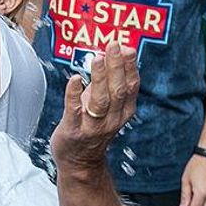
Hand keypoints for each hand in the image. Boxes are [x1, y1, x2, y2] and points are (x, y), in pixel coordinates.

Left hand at [49, 45, 139, 169]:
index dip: (129, 66)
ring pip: (100, 100)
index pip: (131, 86)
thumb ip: (112, 80)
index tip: (126, 46)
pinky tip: (75, 79)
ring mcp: (93, 126)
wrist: (80, 160)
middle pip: (118, 90)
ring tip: (97, 58)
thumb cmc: (92, 124)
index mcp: (123, 111)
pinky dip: (74, 94)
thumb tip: (119, 51)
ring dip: (99, 77)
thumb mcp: (108, 104)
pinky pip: (74, 110)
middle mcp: (112, 119)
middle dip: (116, 66)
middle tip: (113, 44)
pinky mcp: (73, 130)